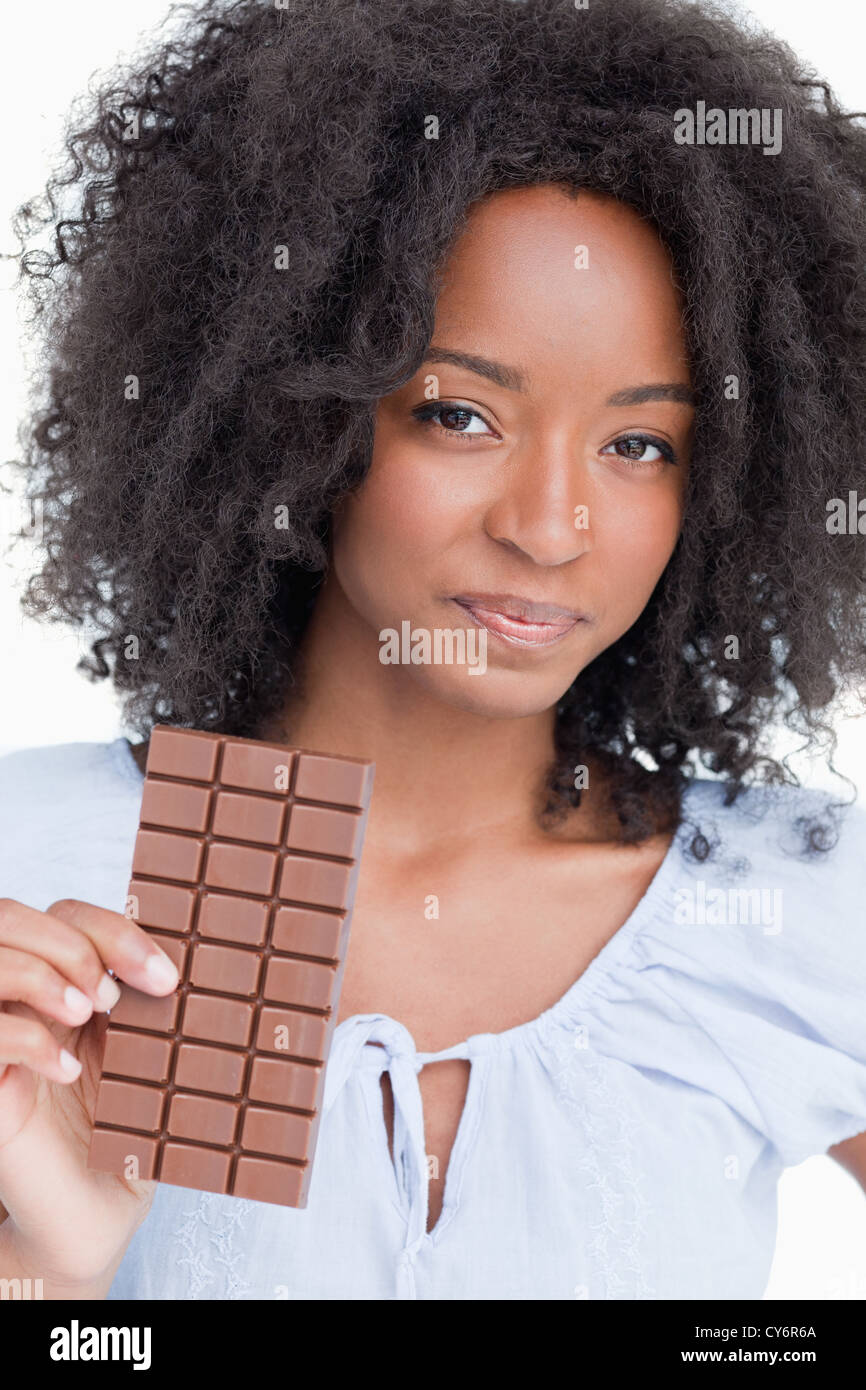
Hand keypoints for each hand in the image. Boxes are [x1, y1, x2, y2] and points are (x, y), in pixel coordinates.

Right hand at [0, 898, 178, 1290]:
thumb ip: (160, 1004)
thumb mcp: (153, 1057)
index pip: (66, 915)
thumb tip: (223, 955)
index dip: (113, 930)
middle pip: (13, 916)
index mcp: (66, 984)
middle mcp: (21, 1001)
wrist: (96, 1216)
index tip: (168, 978)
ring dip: (43, 976)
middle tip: (113, 994)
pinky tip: (64, 1068)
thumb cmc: (130, 1134)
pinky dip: (25, 1037)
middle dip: (71, 942)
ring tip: (87, 1014)